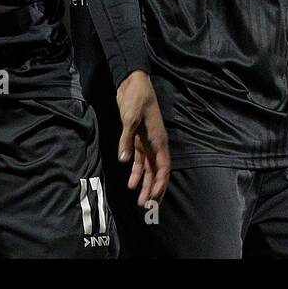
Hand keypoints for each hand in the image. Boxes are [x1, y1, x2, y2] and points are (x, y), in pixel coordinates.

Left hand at [116, 70, 170, 205]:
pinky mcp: (137, 139)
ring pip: (149, 168)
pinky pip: (140, 160)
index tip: (154, 197)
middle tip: (146, 205)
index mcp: (159, 139)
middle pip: (157, 171)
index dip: (160, 183)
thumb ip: (126, 139)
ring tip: (139, 199)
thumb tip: (124, 161)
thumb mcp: (130, 118)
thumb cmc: (137, 98)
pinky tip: (131, 182)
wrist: (133, 82)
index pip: (163, 166)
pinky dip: (136, 171)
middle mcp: (155, 143)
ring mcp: (147, 142)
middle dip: (154, 188)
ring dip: (145, 183)